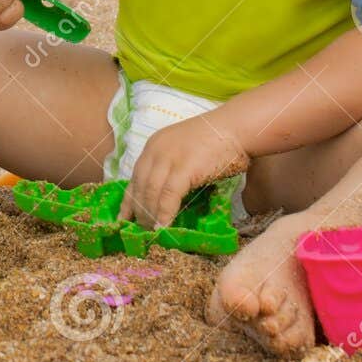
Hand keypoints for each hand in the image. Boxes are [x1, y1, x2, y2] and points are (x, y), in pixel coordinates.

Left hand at [119, 115, 249, 228]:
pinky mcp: (184, 168)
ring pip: (151, 192)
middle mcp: (156, 150)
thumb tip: (166, 198)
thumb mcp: (184, 150)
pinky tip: (164, 227)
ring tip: (153, 233)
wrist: (237, 128)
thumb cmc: (217, 141)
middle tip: (142, 232)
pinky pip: (168, 196)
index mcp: (154, 145)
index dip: (128, 200)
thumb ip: (172, 168)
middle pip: (140, 186)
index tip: (124, 219)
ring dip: (150, 216)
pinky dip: (164, 214)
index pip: (135, 177)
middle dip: (139, 211)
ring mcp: (169, 158)